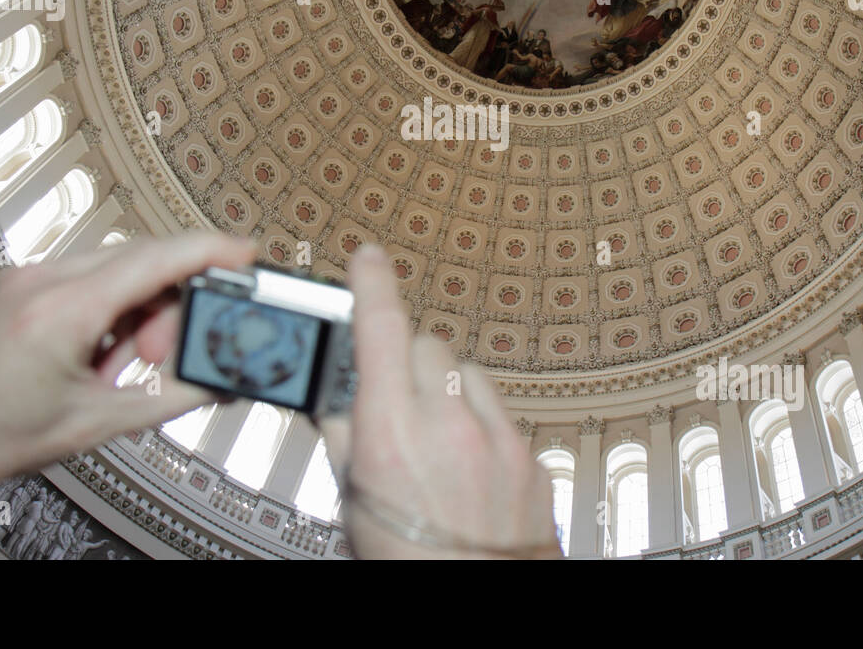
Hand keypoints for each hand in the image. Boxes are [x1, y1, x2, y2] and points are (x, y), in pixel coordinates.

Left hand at [0, 234, 255, 532]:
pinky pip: (89, 280)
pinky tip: (102, 357)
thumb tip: (219, 380)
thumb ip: (170, 398)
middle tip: (170, 356)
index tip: (247, 253)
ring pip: (117, 270)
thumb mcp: (94, 425)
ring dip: (141, 312)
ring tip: (125, 369)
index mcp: (61, 312)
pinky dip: (112, 313)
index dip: (211, 251)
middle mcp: (42, 281)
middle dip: (173, 303)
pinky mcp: (20, 286)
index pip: (156, 259)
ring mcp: (27, 278)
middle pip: (142, 261)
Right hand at [316, 245, 560, 558]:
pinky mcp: (529, 454)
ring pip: (463, 371)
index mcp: (390, 434)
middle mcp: (447, 425)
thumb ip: (344, 436)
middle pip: (423, 343)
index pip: (380, 328)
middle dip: (402, 356)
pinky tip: (465, 458)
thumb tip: (333, 393)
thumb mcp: (352, 501)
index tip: (366, 257)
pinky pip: (497, 408)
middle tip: (389, 395)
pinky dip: (476, 418)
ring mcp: (496, 437)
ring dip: (442, 384)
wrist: (475, 605)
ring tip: (430, 433)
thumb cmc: (407, 566)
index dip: (371, 282)